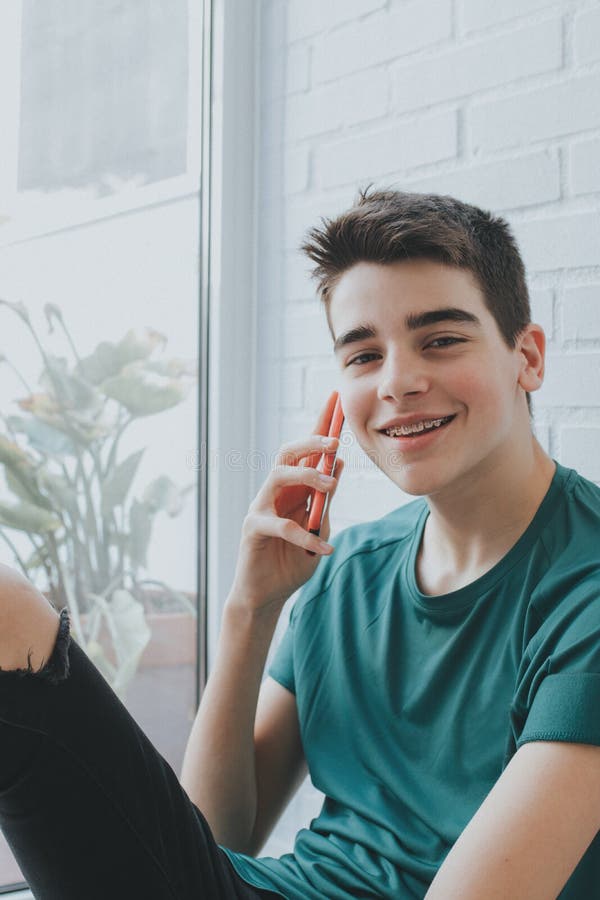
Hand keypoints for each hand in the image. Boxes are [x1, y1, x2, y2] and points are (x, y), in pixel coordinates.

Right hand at [228, 392, 344, 616]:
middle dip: (310, 442)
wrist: (267, 595)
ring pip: (279, 475)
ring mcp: (260, 507)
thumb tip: (338, 463)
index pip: (305, 451)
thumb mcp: (318, 527)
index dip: (318, 425)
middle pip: (287, 452)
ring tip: (331, 486)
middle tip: (335, 442)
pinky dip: (307, 538)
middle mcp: (274, 492)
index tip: (335, 401)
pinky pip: (282, 526)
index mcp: (292, 489)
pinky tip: (325, 550)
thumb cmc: (292, 561)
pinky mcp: (253, 529)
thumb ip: (325, 499)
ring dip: (308, 476)